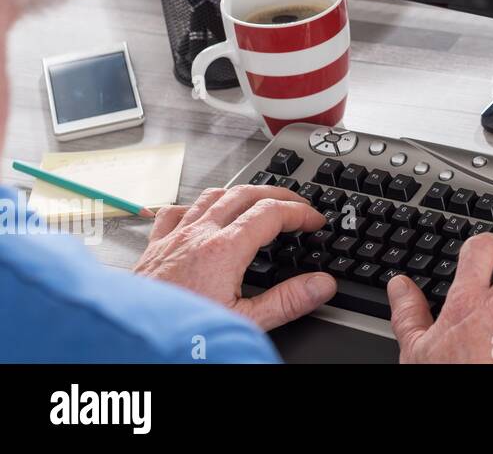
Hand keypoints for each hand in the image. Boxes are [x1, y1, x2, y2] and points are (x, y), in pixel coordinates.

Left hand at [134, 185, 337, 329]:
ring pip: (212, 195)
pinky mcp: (153, 248)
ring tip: (258, 200)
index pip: (271, 212)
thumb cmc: (179, 334)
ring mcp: (173, 238)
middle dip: (277, 194)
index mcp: (223, 249)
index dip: (299, 212)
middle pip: (245, 193)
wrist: (127, 344)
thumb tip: (320, 285)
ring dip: (241, 192)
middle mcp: (197, 235)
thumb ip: (287, 301)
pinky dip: (196, 205)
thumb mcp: (244, 322)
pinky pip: (175, 211)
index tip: (314, 221)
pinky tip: (201, 212)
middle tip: (297, 204)